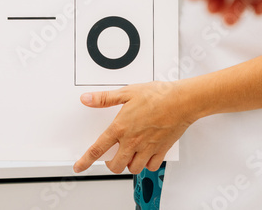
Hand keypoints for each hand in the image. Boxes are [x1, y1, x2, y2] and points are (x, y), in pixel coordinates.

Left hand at [73, 81, 193, 174]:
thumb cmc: (158, 95)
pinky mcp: (161, 150)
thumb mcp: (127, 92)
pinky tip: (146, 154)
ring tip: (130, 154)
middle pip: (115, 165)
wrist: (181, 101)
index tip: (79, 166)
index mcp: (121, 127)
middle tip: (113, 155)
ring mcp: (147, 148)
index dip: (85, 160)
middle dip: (111, 164)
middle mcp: (133, 141)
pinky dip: (147, 164)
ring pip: (133, 168)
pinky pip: (151, 166)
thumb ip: (105, 98)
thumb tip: (87, 99)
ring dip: (129, 164)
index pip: (98, 149)